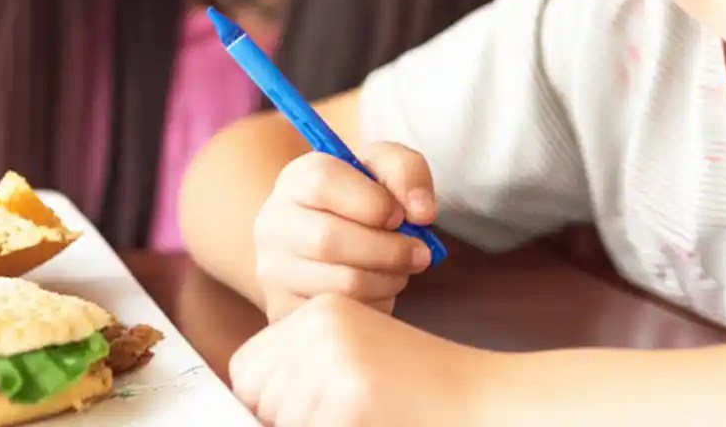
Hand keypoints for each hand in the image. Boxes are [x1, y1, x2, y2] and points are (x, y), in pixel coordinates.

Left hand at [230, 294, 483, 426]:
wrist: (478, 397)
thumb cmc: (419, 386)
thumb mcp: (353, 355)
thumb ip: (302, 367)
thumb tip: (247, 404)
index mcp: (321, 309)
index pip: (247, 367)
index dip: (269, 397)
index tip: (310, 405)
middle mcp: (321, 326)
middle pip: (255, 395)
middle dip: (286, 417)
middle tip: (345, 409)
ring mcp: (333, 359)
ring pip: (277, 420)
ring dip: (314, 424)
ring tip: (365, 413)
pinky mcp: (348, 396)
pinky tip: (372, 419)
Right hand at [252, 143, 438, 320]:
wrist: (333, 238)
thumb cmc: (363, 199)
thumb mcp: (385, 168)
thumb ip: (407, 172)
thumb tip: (421, 212)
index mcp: (295, 180)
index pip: (322, 183)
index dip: (373, 201)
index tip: (399, 215)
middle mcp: (273, 224)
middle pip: (329, 241)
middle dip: (390, 249)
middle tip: (419, 251)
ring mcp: (273, 272)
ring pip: (340, 285)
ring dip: (388, 279)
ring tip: (398, 268)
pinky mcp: (285, 312)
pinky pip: (341, 315)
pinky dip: (374, 304)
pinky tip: (378, 288)